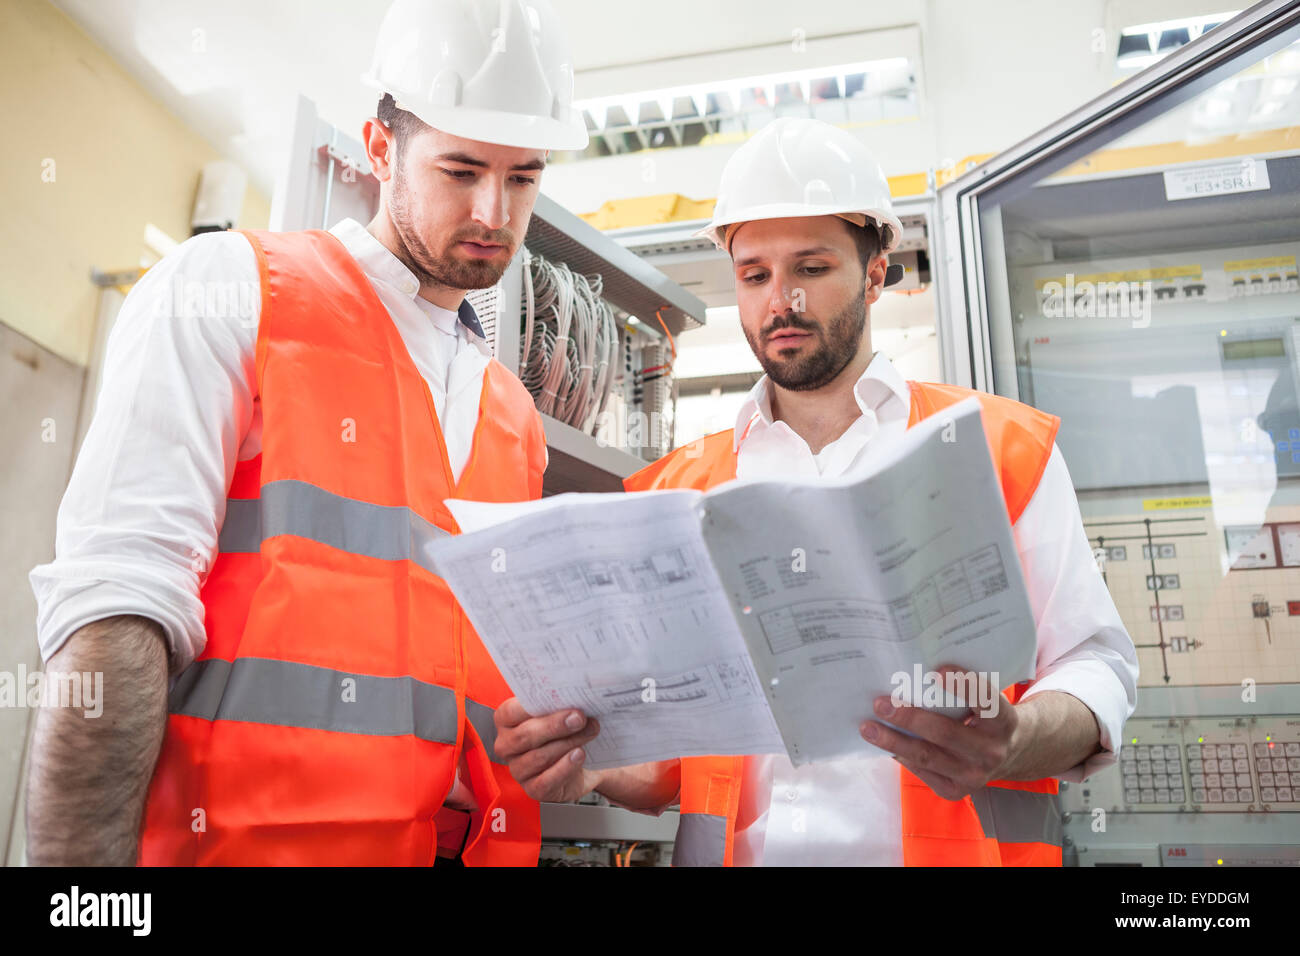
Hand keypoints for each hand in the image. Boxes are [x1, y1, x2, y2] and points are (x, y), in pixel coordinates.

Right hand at [493, 698, 602, 802]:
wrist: (576, 764)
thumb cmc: (560, 733)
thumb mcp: (555, 714)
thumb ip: (556, 704)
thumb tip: (573, 696)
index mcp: (506, 722)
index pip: (511, 712)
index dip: (534, 705)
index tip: (561, 699)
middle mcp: (506, 746)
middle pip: (526, 735)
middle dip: (555, 725)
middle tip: (579, 718)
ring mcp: (518, 770)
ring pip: (539, 757)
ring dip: (568, 743)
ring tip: (589, 733)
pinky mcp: (532, 789)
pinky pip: (546, 780)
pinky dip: (565, 767)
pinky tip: (579, 755)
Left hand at [858, 672, 1021, 801]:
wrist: (1010, 754)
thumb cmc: (986, 716)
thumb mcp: (986, 702)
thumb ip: (961, 691)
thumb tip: (911, 675)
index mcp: (1004, 721)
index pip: (986, 700)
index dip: (963, 685)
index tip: (937, 670)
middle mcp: (992, 751)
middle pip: (945, 733)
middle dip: (908, 718)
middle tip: (880, 703)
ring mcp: (974, 776)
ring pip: (926, 756)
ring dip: (893, 741)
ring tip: (868, 727)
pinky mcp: (956, 792)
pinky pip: (922, 772)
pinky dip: (901, 756)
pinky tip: (884, 744)